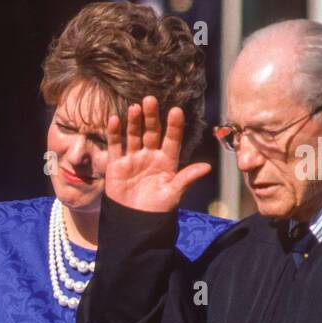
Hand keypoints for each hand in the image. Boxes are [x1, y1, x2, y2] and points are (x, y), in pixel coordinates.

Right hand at [103, 96, 211, 212]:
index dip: (174, 126)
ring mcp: (133, 159)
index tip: (176, 111)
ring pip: (134, 135)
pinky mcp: (116, 165)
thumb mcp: (173, 194)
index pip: (172, 140)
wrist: (133, 222)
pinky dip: (114, 133)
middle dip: (152, 117)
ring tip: (135, 107)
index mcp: (167, 162)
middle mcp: (151, 156)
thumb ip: (187, 179)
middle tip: (150, 100)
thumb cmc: (156, 210)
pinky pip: (116, 145)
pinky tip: (115, 119)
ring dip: (134, 121)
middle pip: (152, 132)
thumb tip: (207, 167)